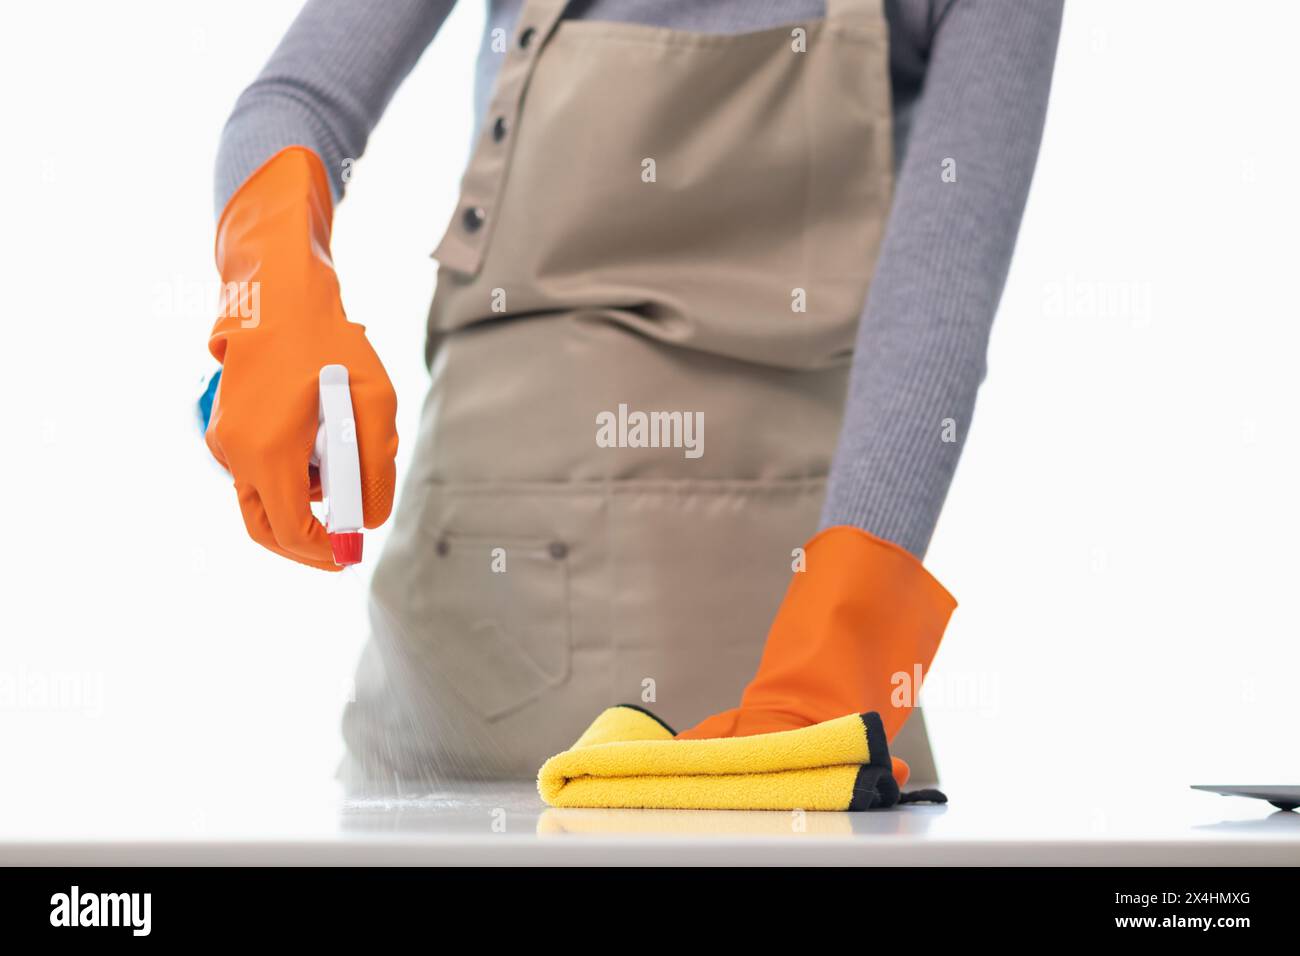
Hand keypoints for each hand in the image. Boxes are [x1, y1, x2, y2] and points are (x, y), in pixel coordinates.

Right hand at [204, 147, 397, 569]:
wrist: (279, 295)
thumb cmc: (330, 344)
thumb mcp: (376, 403)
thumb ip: (377, 468)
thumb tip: (369, 521)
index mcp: (267, 451)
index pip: (291, 532)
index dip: (325, 551)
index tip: (353, 554)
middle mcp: (235, 452)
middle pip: (266, 527)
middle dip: (307, 544)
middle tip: (343, 549)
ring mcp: (224, 441)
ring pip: (263, 499)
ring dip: (305, 500)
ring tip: (343, 457)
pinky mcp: (226, 429)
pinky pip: (258, 472)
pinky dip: (291, 475)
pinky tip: (322, 440)